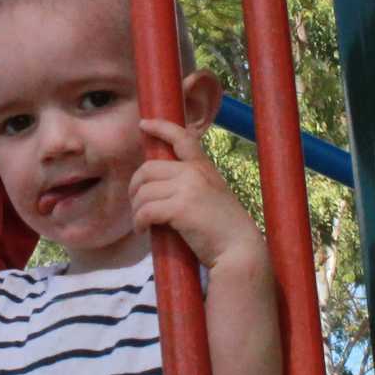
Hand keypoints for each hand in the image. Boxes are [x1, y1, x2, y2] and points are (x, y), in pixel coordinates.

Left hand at [131, 120, 266, 271]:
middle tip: (135, 205)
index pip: (181, 137)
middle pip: (148, 169)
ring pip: (144, 192)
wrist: (240, 250)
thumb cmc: (225, 230)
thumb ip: (192, 185)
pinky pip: (146, 211)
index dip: (159, 127)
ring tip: (140, 223)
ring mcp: (188, 189)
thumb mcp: (213, 195)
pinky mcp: (180, 209)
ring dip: (136, 209)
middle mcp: (195, 172)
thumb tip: (161, 188)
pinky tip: (142, 231)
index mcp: (204, 167)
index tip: (143, 124)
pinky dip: (139, 222)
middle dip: (134, 188)